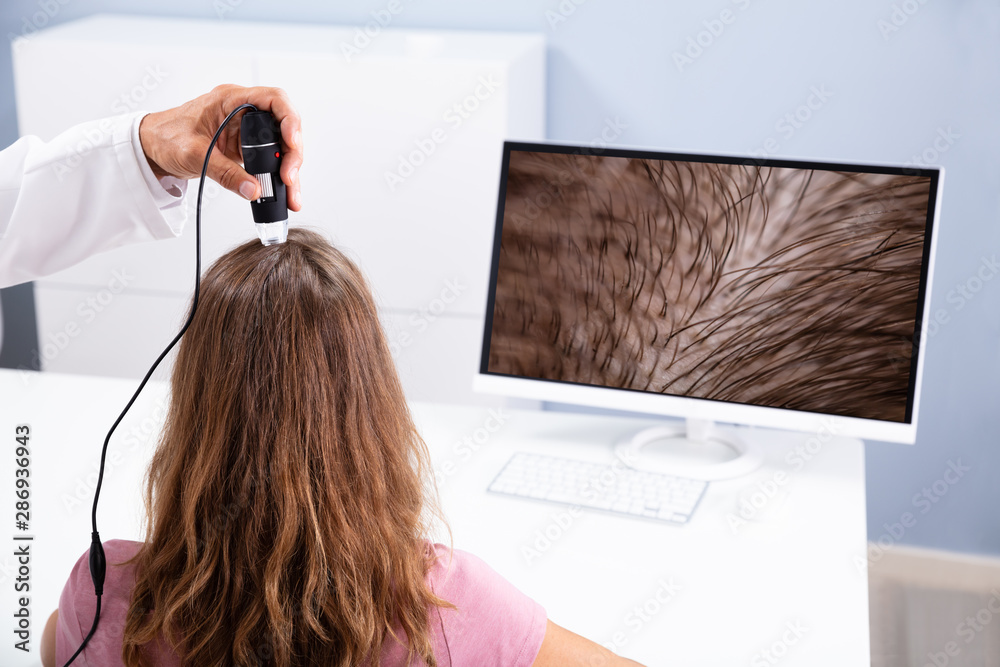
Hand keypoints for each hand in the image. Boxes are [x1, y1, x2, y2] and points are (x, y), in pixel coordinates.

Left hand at [138, 84, 302, 210]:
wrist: (152, 147)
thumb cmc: (166, 137)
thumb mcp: (194, 154)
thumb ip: (225, 172)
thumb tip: (253, 190)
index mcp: (232, 100)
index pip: (274, 99)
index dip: (289, 119)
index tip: (292, 143)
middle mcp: (245, 111)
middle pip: (284, 126)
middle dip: (292, 154)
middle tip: (289, 179)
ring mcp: (248, 130)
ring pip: (281, 146)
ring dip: (289, 169)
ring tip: (290, 194)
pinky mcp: (247, 148)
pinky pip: (271, 160)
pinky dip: (278, 177)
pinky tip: (283, 192)